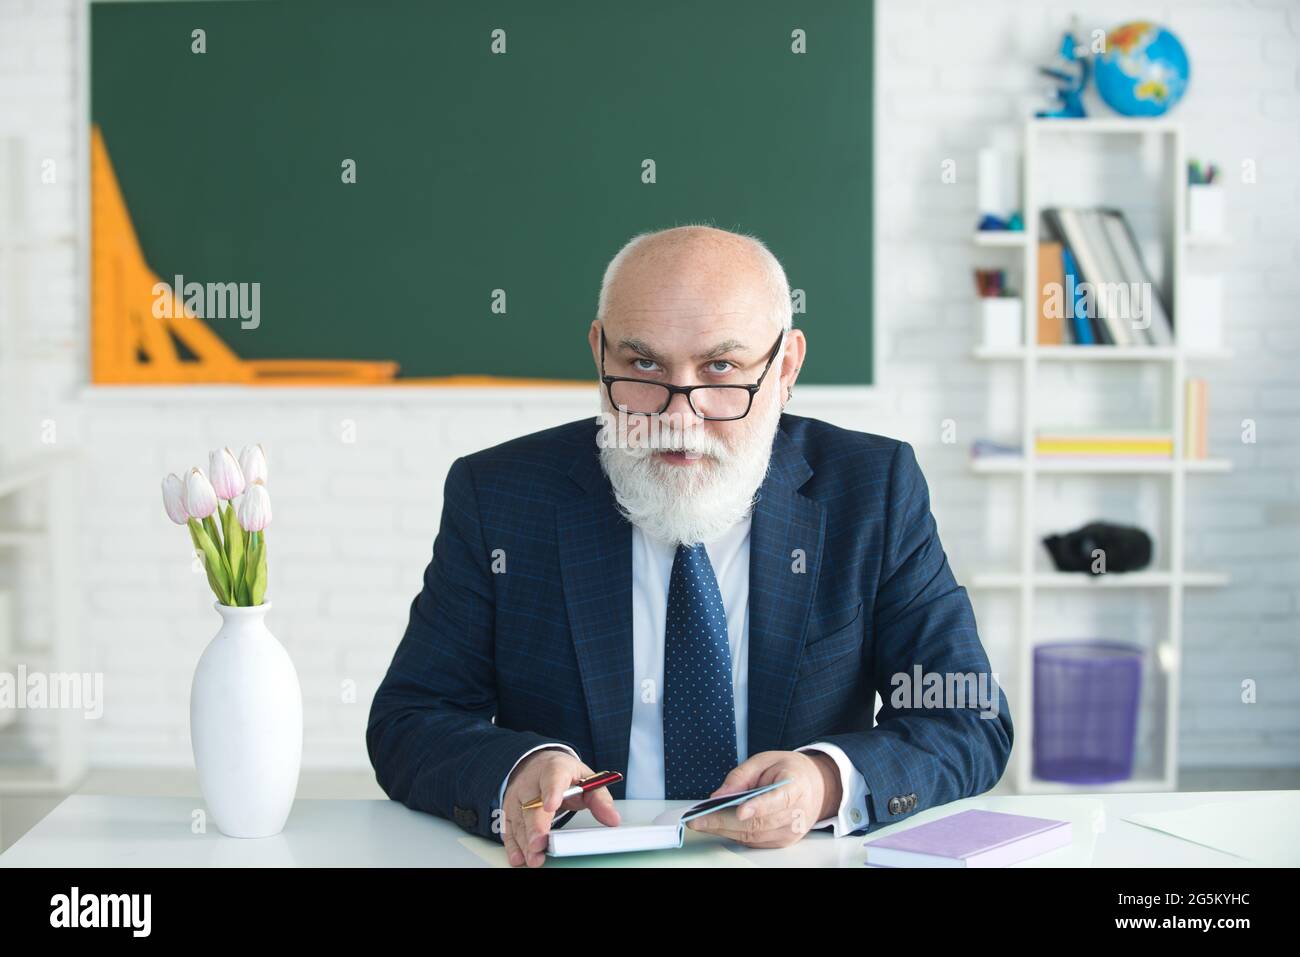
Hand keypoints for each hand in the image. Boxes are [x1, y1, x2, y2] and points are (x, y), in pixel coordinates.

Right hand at [501, 749, 619, 867]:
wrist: (538, 764)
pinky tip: (518, 857)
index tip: (551, 805)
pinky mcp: (509, 809)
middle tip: (539, 844)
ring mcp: (518, 796)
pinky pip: (509, 828)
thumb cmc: (565, 774)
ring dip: (525, 841)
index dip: (552, 791)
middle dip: (536, 826)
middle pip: (533, 804)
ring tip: (533, 858)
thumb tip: (612, 819)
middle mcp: (532, 782)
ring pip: (519, 819)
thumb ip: (600, 799)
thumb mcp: (587, 779)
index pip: (553, 777)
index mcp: (555, 769)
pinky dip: (513, 844)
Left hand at [685, 750, 840, 847]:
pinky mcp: (783, 841)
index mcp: (796, 786)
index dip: (759, 806)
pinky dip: (734, 834)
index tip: (740, 810)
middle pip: (759, 822)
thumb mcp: (765, 760)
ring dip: (724, 830)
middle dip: (725, 821)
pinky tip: (718, 826)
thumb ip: (741, 775)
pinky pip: (754, 841)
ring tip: (701, 822)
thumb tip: (719, 795)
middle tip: (699, 819)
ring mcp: (791, 831)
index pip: (778, 799)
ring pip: (754, 835)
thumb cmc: (789, 771)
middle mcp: (797, 813)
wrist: (816, 787)